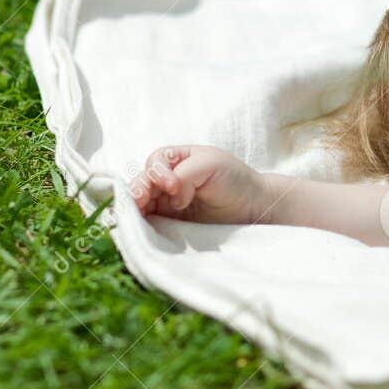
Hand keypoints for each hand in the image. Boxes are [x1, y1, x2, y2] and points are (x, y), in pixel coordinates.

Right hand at [127, 145, 267, 223]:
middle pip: (141, 184)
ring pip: (140, 205)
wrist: (253, 208)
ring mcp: (166, 203)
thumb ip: (184, 173)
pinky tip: (142, 229)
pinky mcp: (169, 224)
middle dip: (138, 192)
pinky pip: (149, 224)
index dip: (157, 173)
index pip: (154, 163)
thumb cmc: (235, 179)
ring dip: (135, 210)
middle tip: (142, 203)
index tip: (173, 187)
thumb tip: (170, 194)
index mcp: (176, 160)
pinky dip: (142, 226)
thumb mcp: (211, 164)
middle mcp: (167, 180)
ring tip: (136, 219)